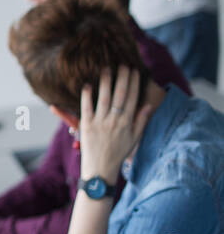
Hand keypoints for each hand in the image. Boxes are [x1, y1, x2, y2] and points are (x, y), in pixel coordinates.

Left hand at [79, 66, 153, 184]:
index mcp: (127, 123)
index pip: (132, 99)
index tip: (134, 71)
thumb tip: (148, 105)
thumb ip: (140, 121)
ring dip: (105, 82)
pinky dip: (87, 96)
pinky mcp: (86, 126)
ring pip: (104, 98)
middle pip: (120, 95)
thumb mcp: (134, 139)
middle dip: (122, 78)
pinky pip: (86, 108)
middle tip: (123, 64)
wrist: (101, 170)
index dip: (134, 84)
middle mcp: (115, 121)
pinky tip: (88, 85)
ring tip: (106, 68)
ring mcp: (100, 123)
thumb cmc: (118, 153)